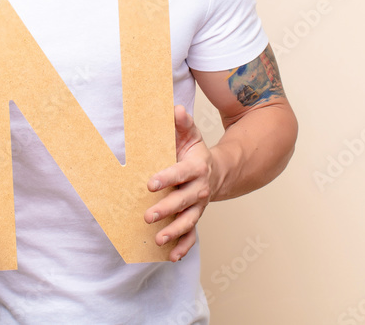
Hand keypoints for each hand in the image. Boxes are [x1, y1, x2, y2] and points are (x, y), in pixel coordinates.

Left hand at [144, 105, 218, 261]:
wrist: (216, 172)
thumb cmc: (195, 153)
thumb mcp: (191, 135)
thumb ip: (182, 123)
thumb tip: (175, 109)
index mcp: (196, 167)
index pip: (180, 173)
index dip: (166, 178)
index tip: (149, 184)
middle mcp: (200, 189)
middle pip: (184, 201)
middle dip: (167, 209)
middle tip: (148, 216)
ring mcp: (198, 206)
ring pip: (188, 221)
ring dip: (174, 232)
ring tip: (159, 240)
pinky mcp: (195, 218)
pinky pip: (192, 234)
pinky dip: (184, 246)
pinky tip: (172, 256)